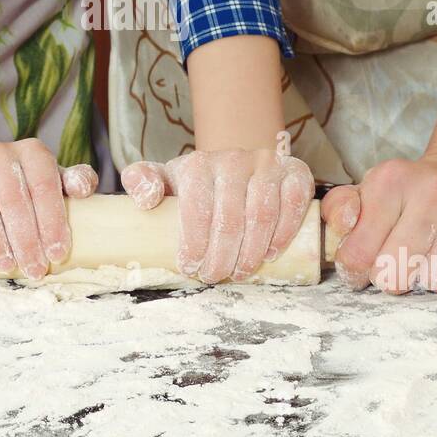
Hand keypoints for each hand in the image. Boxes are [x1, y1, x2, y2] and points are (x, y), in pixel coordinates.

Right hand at [0, 138, 97, 279]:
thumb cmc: (17, 185)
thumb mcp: (47, 182)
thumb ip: (73, 181)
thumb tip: (83, 189)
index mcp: (31, 152)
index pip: (45, 185)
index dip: (52, 220)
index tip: (57, 254)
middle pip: (14, 196)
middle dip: (26, 238)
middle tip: (34, 269)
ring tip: (5, 265)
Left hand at [121, 149, 314, 283]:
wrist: (235, 163)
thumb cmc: (197, 183)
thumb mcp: (166, 179)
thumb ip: (141, 180)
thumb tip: (146, 200)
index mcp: (199, 164)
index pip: (196, 207)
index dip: (194, 243)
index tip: (191, 267)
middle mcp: (233, 159)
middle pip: (230, 218)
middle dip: (221, 256)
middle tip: (214, 276)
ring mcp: (266, 165)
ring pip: (262, 214)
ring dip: (251, 252)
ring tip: (239, 272)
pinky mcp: (294, 173)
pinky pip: (293, 203)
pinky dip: (284, 232)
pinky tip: (271, 254)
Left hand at [321, 153, 436, 293]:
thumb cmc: (412, 195)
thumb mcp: (369, 194)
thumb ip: (340, 210)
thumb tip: (341, 225)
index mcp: (391, 179)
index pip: (359, 254)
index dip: (358, 271)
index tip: (365, 267)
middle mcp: (435, 185)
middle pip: (398, 272)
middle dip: (395, 278)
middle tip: (401, 266)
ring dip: (433, 279)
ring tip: (432, 260)